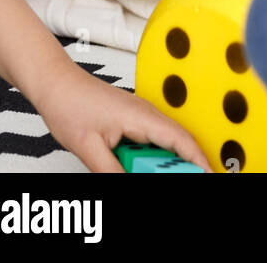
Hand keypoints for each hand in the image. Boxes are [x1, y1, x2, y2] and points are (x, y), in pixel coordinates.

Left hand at [36, 61, 211, 173]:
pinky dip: (153, 158)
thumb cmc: (70, 103)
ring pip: (163, 144)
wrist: (56, 84)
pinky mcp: (131, 120)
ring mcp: (139, 116)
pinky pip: (150, 142)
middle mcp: (145, 113)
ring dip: (166, 163)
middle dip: (184, 165)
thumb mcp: (89, 148)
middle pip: (176, 144)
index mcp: (141, 116)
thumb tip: (128, 183)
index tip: (210, 174)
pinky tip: (143, 168)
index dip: (198, 159)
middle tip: (185, 180)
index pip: (180, 140)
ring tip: (162, 175)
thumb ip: (112, 171)